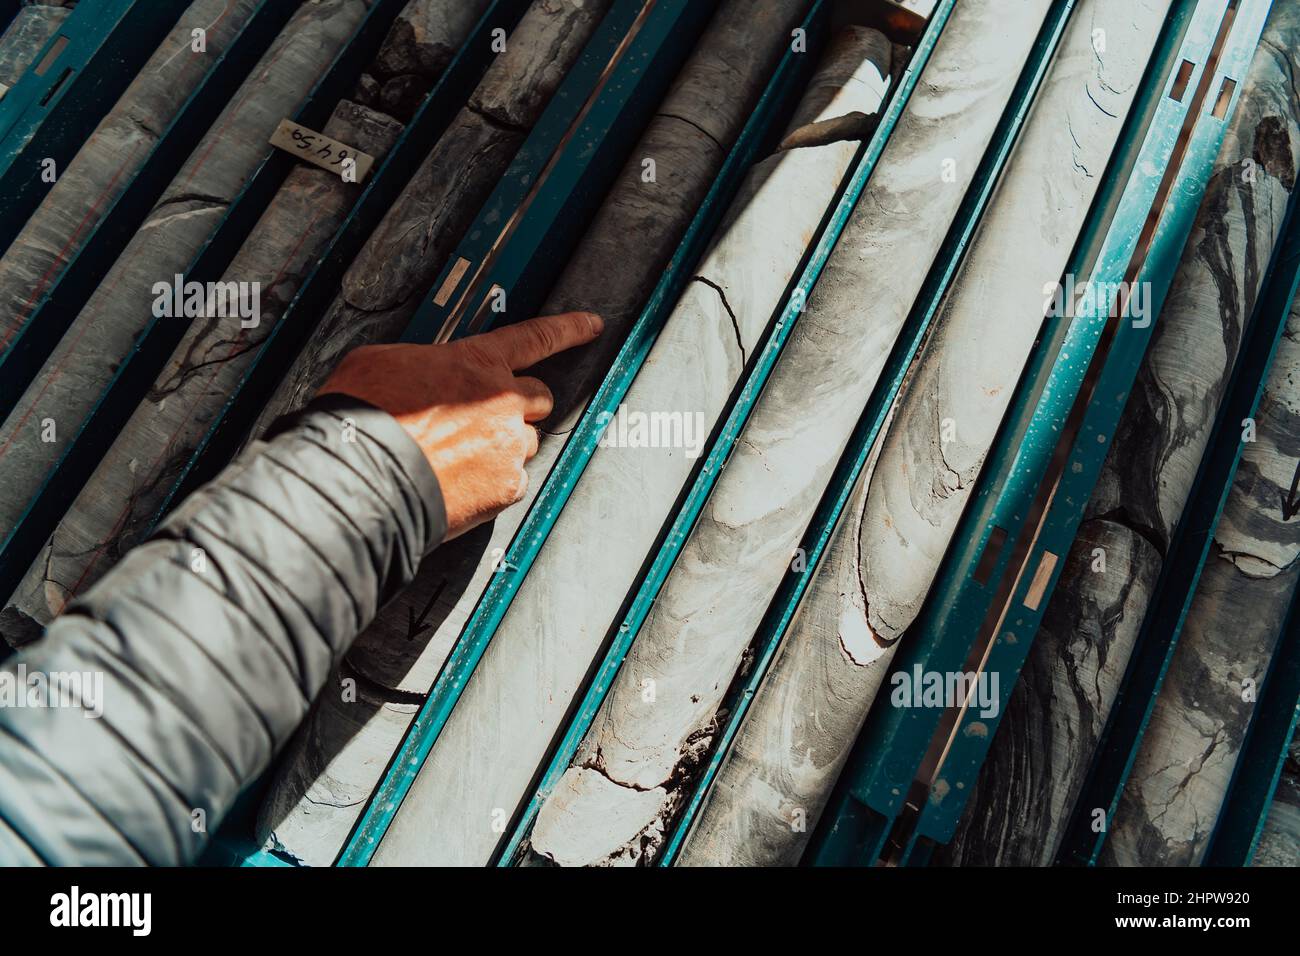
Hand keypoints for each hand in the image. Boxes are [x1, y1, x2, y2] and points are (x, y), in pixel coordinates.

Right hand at [317, 312, 602, 539]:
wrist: (363, 473)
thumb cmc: (365, 416)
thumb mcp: (384, 361)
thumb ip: (422, 363)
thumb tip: (419, 374)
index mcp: (476, 362)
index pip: (535, 337)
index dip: (568, 329)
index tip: (591, 325)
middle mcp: (502, 401)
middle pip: (539, 397)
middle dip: (520, 406)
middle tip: (487, 420)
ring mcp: (508, 446)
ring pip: (524, 443)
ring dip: (503, 448)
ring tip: (460, 459)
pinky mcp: (506, 487)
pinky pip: (511, 482)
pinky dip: (492, 485)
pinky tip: (459, 484)